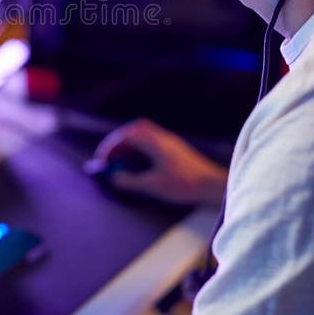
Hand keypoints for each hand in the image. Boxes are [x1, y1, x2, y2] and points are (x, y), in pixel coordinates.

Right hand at [92, 118, 227, 205]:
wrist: (211, 185)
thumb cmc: (183, 185)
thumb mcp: (152, 185)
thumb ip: (130, 181)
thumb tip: (114, 178)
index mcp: (155, 143)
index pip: (126, 136)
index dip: (111, 146)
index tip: (102, 158)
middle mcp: (162, 137)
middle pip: (135, 128)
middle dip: (119, 139)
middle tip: (109, 154)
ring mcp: (170, 141)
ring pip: (145, 132)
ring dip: (131, 141)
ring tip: (122, 156)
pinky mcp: (175, 147)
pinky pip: (153, 138)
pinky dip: (140, 144)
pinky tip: (140, 159)